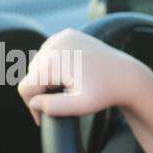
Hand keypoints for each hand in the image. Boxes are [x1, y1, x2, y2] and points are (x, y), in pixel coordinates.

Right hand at [15, 27, 152, 126]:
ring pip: (39, 62)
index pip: (26, 88)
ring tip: (64, 88)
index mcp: (54, 62)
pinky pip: (50, 51)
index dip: (31, 106)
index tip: (42, 118)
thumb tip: (33, 102)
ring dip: (46, 76)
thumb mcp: (81, 105)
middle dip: (40, 91)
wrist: (126, 76)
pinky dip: (54, 63)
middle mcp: (55, 45)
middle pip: (31, 74)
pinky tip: (68, 73)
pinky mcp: (68, 33)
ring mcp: (61, 36)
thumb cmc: (106, 93)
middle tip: (59, 102)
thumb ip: (55, 107)